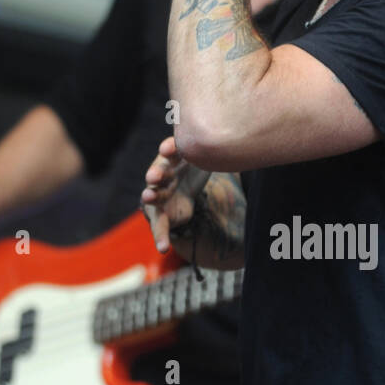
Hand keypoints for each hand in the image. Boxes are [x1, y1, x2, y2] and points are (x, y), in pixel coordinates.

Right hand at [140, 136, 210, 252]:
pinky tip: (163, 248)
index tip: (167, 150)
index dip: (169, 150)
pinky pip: (160, 227)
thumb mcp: (204, 158)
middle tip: (154, 176)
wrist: (186, 189)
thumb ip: (210, 153)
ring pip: (154, 196)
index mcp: (173, 158)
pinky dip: (161, 238)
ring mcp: (159, 195)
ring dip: (151, 196)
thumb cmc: (196, 167)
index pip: (170, 151)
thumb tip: (235, 136)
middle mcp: (162, 176)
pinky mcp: (161, 215)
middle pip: (158, 173)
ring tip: (148, 196)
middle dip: (156, 174)